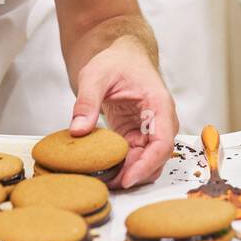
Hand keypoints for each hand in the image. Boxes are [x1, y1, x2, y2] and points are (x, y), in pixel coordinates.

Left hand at [69, 37, 178, 188]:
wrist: (120, 54)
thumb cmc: (115, 60)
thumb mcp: (95, 75)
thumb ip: (87, 101)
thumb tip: (78, 131)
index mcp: (159, 105)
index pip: (162, 142)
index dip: (147, 164)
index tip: (127, 179)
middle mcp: (160, 121)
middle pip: (156, 158)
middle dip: (135, 175)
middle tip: (108, 186)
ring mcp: (149, 130)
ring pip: (146, 161)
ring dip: (128, 173)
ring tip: (103, 181)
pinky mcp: (136, 135)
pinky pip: (133, 157)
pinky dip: (120, 166)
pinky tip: (102, 171)